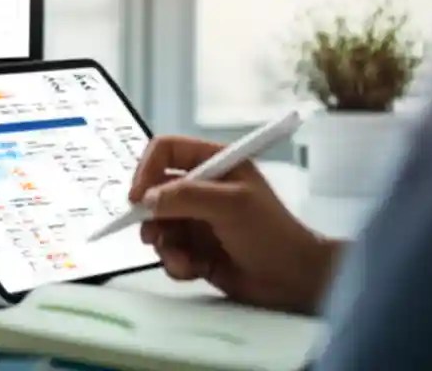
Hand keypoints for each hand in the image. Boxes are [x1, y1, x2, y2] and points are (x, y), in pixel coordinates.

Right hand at [129, 136, 341, 314]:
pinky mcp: (196, 249)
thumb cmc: (270, 233)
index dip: (147, 169)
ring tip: (183, 259)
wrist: (294, 280)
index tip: (138, 198)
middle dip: (151, 215)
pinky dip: (176, 262)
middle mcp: (203, 188)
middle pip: (155, 190)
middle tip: (152, 234)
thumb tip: (146, 200)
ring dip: (164, 244)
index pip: (167, 151)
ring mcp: (198, 219)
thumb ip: (186, 196)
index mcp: (215, 163)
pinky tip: (194, 269)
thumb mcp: (231, 205)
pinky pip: (169, 251)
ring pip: (158, 225)